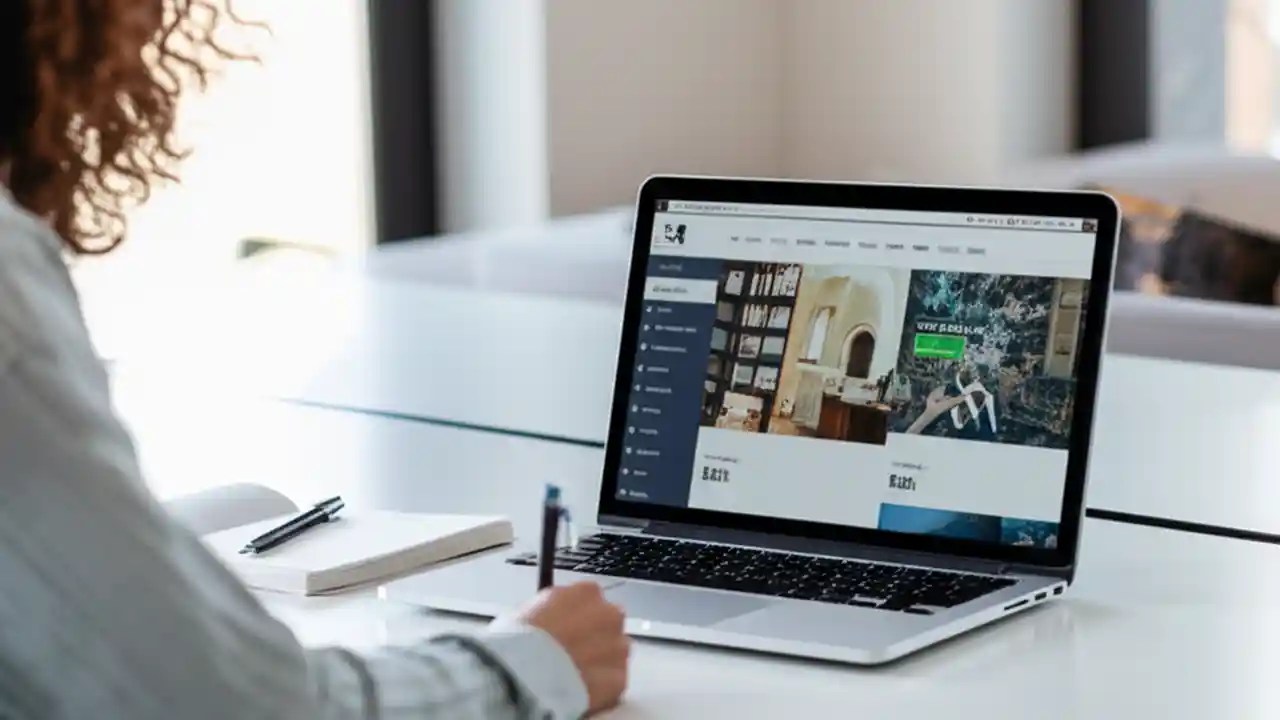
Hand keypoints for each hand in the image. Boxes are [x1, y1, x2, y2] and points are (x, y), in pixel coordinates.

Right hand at [518, 582, 629, 713]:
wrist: (527, 672)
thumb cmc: (519, 639)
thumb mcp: (529, 610)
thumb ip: (553, 610)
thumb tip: (552, 619)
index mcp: (586, 592)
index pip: (590, 600)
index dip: (577, 618)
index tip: (567, 630)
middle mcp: (609, 614)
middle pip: (608, 624)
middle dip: (594, 637)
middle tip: (571, 654)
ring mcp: (618, 647)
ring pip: (614, 653)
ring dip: (600, 662)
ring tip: (574, 675)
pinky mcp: (619, 678)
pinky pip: (612, 681)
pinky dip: (600, 687)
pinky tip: (579, 690)